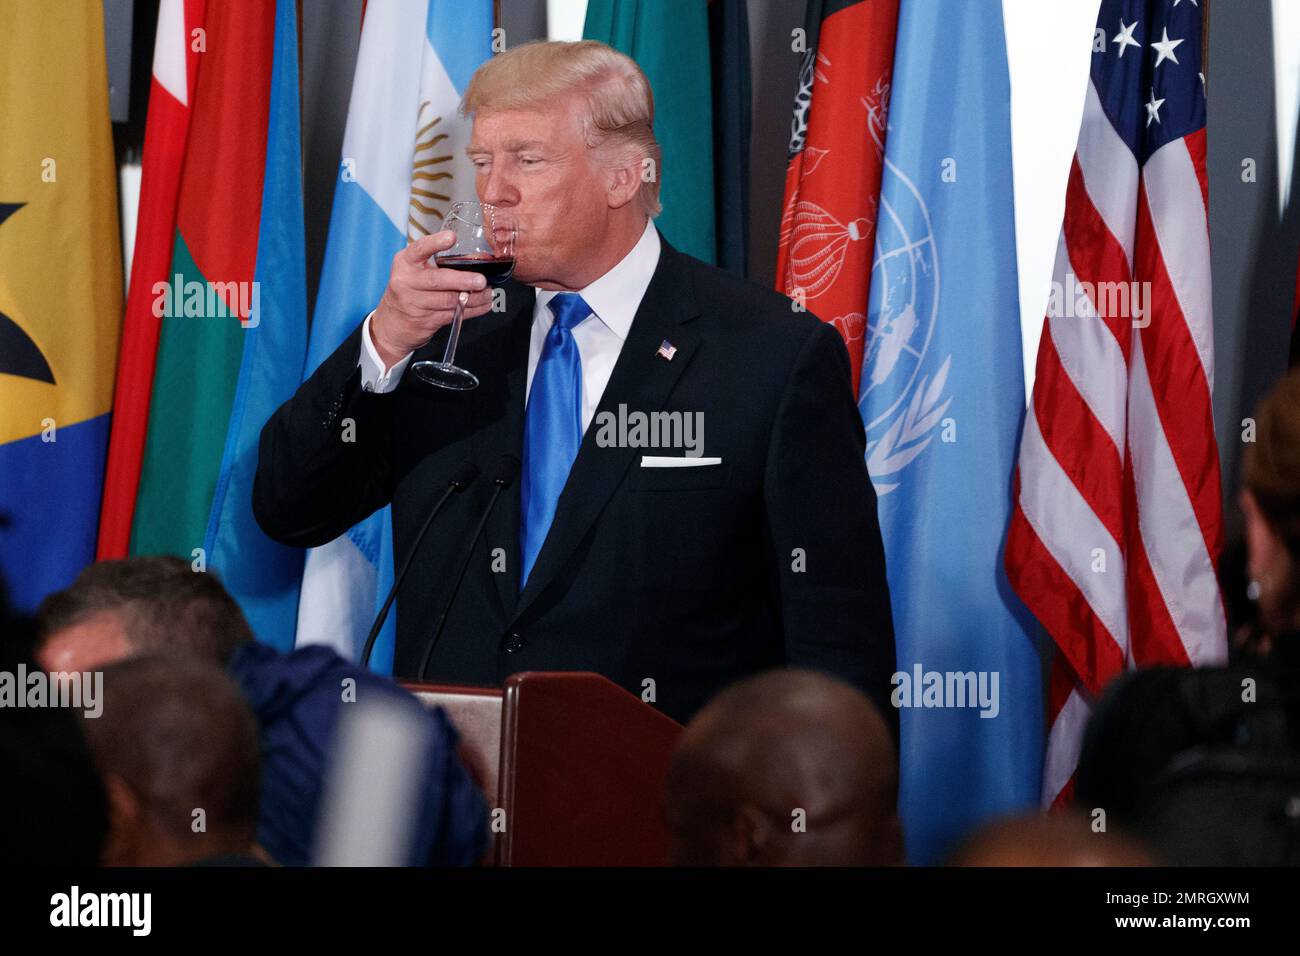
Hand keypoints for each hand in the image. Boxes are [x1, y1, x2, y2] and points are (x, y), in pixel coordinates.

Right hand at [369, 230, 494, 367]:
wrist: (391, 324)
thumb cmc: (409, 290)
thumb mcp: (413, 271)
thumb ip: (434, 264)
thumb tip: (472, 260)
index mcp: (405, 262)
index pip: (419, 249)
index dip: (436, 243)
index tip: (451, 237)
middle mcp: (407, 281)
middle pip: (437, 280)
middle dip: (463, 280)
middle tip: (481, 280)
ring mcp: (414, 303)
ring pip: (449, 300)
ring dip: (474, 298)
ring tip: (488, 293)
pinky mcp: (425, 321)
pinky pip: (453, 314)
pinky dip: (472, 310)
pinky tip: (483, 305)